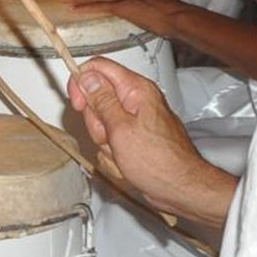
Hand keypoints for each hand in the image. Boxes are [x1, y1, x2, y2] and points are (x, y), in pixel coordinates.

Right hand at [67, 58, 227, 220]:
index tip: (77, 103)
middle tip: (110, 137)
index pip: (98, 68)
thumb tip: (86, 77)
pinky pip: (109, 144)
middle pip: (96, 100)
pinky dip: (114, 157)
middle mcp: (136, 101)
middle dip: (96, 124)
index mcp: (136, 90)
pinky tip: (127, 163)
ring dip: (105, 144)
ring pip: (101, 126)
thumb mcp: (120, 128)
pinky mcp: (134, 139)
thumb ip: (101, 100)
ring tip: (122, 153)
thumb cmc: (159, 162)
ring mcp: (135, 122)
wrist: (179, 188)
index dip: (81, 83)